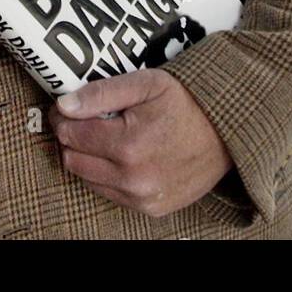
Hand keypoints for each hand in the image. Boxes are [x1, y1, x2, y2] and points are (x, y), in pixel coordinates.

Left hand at [49, 69, 233, 217]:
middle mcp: (132, 178)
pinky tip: (125, 156)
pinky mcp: (151, 208)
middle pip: (73, 160)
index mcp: (128, 144)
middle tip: (84, 120)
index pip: (70, 134)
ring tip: (107, 136)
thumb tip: (64, 105)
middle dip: (72, 138)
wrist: (227, 131)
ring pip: (88, 180)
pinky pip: (111, 194)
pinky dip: (109, 175)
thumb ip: (102, 92)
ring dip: (89, 158)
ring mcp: (141, 198)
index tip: (68, 107)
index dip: (63, 117)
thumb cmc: (187, 101)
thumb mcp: (147, 83)